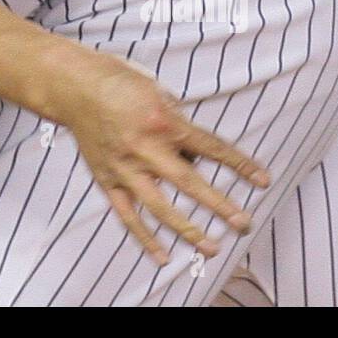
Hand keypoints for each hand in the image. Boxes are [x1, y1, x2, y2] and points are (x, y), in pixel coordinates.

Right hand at [58, 53, 270, 264]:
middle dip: (220, 205)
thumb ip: (178, 122)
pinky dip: (144, 237)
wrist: (74, 85)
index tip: (263, 180)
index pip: (211, 148)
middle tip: (244, 224)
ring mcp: (124, 167)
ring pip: (160, 207)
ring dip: (188, 230)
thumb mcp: (158, 90)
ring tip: (213, 248)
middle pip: (190, 183)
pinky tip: (163, 257)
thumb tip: (196, 154)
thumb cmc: (119, 81)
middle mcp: (145, 147)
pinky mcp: (106, 179)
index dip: (240, 165)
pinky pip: (127, 214)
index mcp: (163, 121)